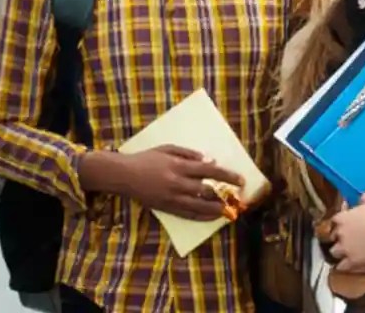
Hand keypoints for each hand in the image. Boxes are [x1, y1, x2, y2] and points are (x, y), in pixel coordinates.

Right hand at [114, 145, 243, 220]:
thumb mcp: (167, 149)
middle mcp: (178, 183)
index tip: (240, 180)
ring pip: (200, 206)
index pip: (210, 171)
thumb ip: (189, 153)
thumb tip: (209, 159)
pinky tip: (212, 216)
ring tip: (230, 210)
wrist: (124, 175)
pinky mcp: (167, 208)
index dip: (227, 176)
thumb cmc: (146, 158)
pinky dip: (203, 216)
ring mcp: (172, 198)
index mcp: (179, 166)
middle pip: (208, 190)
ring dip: (217, 209)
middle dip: (225, 194)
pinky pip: (188, 215)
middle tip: (238, 197)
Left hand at [328, 190, 364, 269]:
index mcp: (342, 218)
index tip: (345, 224)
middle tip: (346, 238)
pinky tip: (347, 265)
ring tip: (345, 253)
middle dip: (338, 238)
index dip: (340, 223)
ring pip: (334, 252)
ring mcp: (345, 248)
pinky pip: (342, 266)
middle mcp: (340, 233)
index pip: (334, 220)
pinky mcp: (353, 261)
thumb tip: (363, 197)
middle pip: (333, 237)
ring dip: (339, 252)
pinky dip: (344, 266)